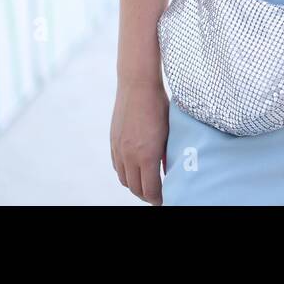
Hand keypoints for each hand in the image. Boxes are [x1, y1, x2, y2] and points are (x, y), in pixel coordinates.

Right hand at [110, 79, 169, 204]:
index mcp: (147, 154)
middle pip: (135, 188)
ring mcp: (119, 148)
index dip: (158, 199)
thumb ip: (168, 154)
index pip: (150, 189)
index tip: (165, 199)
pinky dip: (126, 173)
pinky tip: (135, 170)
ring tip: (146, 185)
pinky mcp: (113, 141)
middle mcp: (130, 155)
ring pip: (124, 179)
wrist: (137, 84)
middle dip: (146, 195)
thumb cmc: (159, 105)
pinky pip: (117, 166)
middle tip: (157, 195)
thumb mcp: (170, 131)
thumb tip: (169, 171)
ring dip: (135, 185)